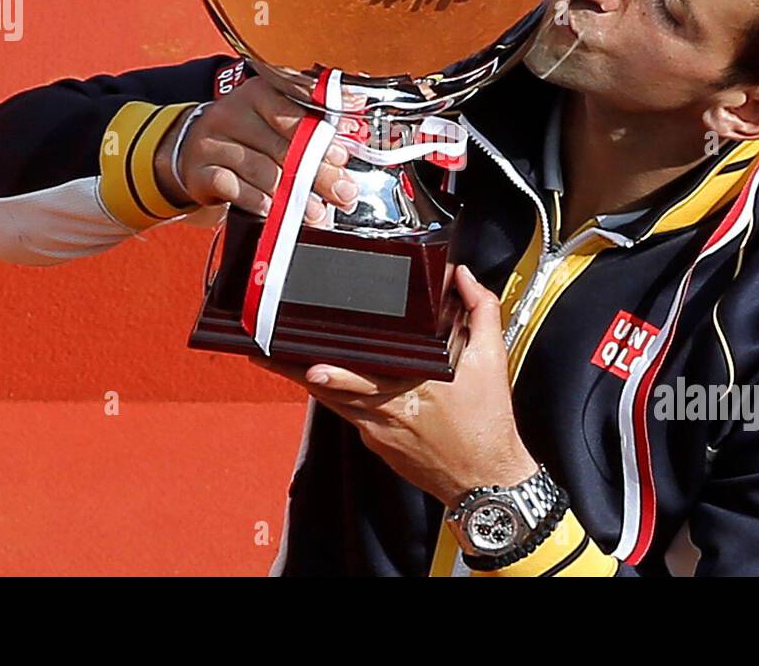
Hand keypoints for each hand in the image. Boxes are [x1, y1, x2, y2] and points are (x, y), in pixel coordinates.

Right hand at [154, 77, 356, 225]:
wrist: (195, 152)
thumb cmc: (249, 137)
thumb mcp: (277, 121)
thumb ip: (313, 127)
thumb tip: (349, 142)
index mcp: (260, 91)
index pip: (295, 106)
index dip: (323, 133)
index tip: (342, 155)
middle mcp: (234, 111)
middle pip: (285, 144)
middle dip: (319, 173)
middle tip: (343, 192)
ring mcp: (213, 140)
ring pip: (262, 169)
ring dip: (294, 195)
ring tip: (317, 212)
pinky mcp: (199, 170)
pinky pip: (233, 187)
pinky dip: (258, 201)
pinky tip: (275, 209)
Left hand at [248, 264, 539, 505]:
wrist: (485, 480)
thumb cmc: (487, 424)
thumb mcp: (492, 359)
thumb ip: (481, 310)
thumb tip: (464, 278)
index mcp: (414, 383)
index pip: (360, 368)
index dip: (330, 360)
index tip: (308, 340)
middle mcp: (387, 408)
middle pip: (329, 385)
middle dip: (295, 366)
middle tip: (266, 349)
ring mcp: (376, 430)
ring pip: (331, 400)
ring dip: (305, 380)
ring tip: (275, 360)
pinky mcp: (376, 444)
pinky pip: (347, 414)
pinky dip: (334, 396)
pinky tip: (323, 381)